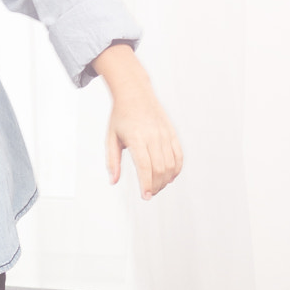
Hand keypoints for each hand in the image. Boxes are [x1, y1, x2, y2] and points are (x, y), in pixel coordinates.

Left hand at [92, 44, 182, 199]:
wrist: (135, 93)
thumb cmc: (120, 116)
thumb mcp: (111, 138)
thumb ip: (112, 161)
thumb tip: (113, 181)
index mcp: (136, 137)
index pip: (144, 166)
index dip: (146, 183)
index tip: (145, 196)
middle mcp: (153, 136)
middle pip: (159, 168)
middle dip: (156, 185)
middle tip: (150, 193)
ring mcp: (164, 134)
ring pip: (171, 164)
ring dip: (166, 179)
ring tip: (157, 186)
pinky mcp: (172, 132)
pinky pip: (179, 154)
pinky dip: (177, 168)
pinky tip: (170, 177)